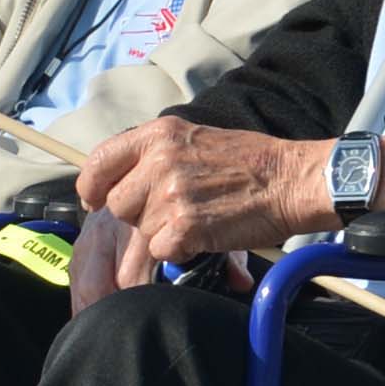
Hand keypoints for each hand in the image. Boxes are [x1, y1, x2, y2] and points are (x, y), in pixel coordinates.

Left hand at [74, 118, 332, 270]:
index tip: (95, 199)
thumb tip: (117, 180)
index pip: (99, 160)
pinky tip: (205, 234)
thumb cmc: (250, 163)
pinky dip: (180, 251)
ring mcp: (171, 193)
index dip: (92, 186)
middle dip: (138, 215)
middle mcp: (160, 160)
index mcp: (159, 134)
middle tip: (172, 211)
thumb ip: (154, 154)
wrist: (292, 180)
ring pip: (139, 229)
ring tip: (198, 218)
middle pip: (116, 204)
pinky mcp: (185, 226)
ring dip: (163, 233)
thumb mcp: (195, 139)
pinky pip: (162, 250)